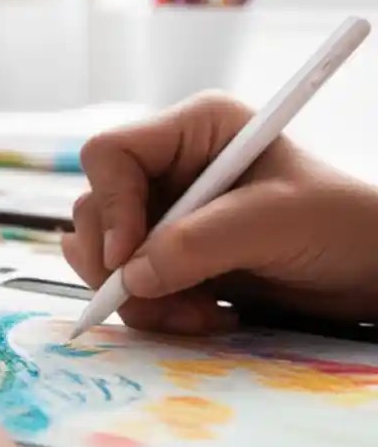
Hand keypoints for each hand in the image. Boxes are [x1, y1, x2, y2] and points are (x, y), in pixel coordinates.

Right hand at [64, 92, 377, 333]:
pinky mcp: (170, 257)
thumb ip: (198, 244)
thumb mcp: (276, 224)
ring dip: (140, 295)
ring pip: (105, 253)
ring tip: (198, 315)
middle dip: (120, 262)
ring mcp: (167, 214)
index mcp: (193, 130)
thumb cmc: (344, 229)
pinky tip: (202, 316)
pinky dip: (154, 309)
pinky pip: (128, 284)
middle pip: (96, 208)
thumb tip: (130, 275)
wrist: (373, 277)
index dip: (110, 204)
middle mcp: (170, 167)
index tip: (127, 258)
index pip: (110, 154)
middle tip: (157, 299)